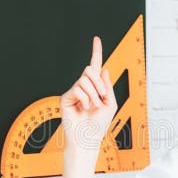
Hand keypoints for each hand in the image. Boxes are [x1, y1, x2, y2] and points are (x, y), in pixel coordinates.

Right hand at [61, 36, 117, 151]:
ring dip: (93, 94)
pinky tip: (83, 108)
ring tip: (92, 106)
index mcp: (95, 87)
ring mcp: (74, 92)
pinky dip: (85, 99)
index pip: (95, 66)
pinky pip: (78, 89)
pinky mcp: (66, 97)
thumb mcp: (111, 103)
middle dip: (99, 83)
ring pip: (84, 79)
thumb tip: (103, 69)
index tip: (96, 39)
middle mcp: (84, 87)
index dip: (96, 52)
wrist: (87, 138)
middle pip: (90, 70)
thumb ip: (108, 86)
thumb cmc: (99, 124)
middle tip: (101, 96)